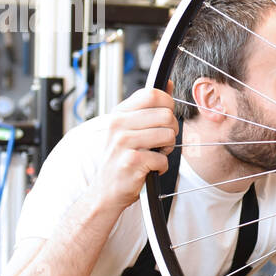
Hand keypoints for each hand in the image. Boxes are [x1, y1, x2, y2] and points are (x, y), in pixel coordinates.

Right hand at [94, 85, 178, 211]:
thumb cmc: (121, 159)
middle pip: (166, 115)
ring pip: (168, 135)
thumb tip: (169, 84)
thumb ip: (149, 107)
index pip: (152, 94)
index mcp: (119, 114)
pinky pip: (163, 159)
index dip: (167, 104)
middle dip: (171, 130)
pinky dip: (161, 167)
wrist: (105, 191)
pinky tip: (148, 168)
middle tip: (160, 142)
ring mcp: (123, 142)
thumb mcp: (130, 128)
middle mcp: (118, 125)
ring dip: (167, 149)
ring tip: (154, 155)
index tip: (164, 117)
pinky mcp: (131, 161)